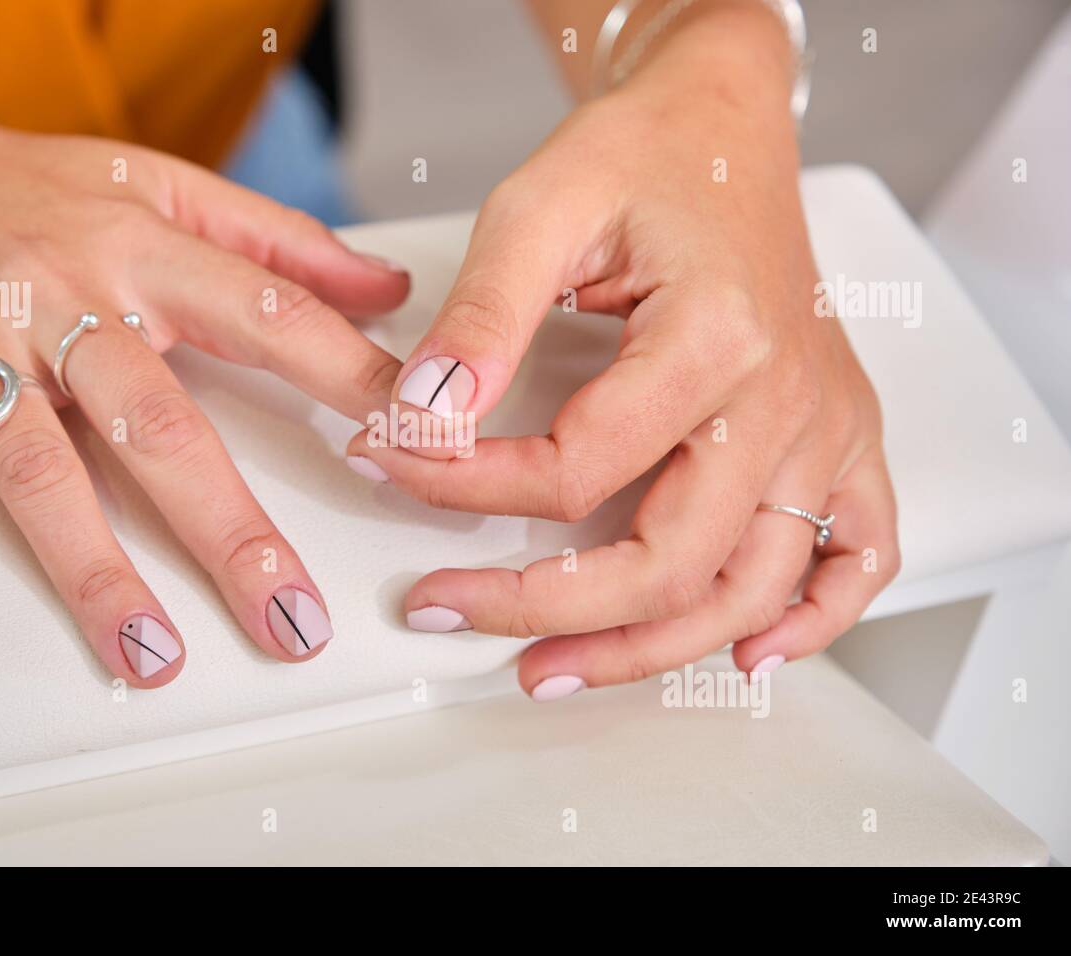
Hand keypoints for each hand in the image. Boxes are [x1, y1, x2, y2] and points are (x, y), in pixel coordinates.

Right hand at [0, 89, 408, 685]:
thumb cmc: (29, 187)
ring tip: (150, 652)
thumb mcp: (160, 186)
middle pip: (159, 424)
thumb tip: (387, 288)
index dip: (351, 380)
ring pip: (40, 464)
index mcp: (144, 250)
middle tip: (291, 618)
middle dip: (231, 532)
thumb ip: (278, 240)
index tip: (417, 447)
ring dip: (95, 567)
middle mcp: (64, 296)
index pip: (269, 317)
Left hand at [345, 3, 899, 697]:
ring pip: (751, 588)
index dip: (463, 486)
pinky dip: (811, 620)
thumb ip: (481, 318)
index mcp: (714, 338)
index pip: (574, 468)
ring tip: (551, 667)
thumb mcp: (539, 206)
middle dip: (541, 608)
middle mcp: (784, 398)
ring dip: (649, 649)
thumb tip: (423, 415)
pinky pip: (858, 555)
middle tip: (447, 611)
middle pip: (669, 561)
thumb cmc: (643, 157)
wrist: (724, 125)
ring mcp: (822, 426)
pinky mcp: (837, 434)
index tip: (391, 463)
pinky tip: (746, 651)